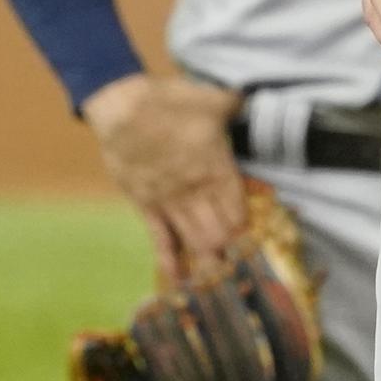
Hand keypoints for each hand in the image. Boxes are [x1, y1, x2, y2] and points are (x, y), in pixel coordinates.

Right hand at [82, 74, 246, 280]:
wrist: (121, 108)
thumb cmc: (169, 101)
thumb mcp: (212, 99)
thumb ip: (234, 105)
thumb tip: (249, 98)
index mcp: (217, 168)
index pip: (239, 211)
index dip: (250, 231)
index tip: (259, 245)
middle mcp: (197, 192)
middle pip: (221, 233)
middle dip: (233, 253)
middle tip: (243, 269)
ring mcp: (171, 202)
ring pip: (196, 242)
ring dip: (209, 262)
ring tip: (221, 282)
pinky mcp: (146, 206)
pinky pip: (161, 240)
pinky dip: (170, 262)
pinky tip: (179, 282)